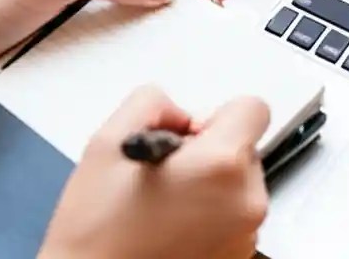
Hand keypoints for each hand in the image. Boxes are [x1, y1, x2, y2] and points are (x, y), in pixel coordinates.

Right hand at [40, 86, 270, 258]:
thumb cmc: (96, 234)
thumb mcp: (107, 143)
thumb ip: (152, 104)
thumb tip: (178, 113)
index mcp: (222, 165)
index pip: (253, 108)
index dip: (216, 117)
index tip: (189, 138)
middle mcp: (246, 201)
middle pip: (245, 149)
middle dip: (209, 154)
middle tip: (165, 176)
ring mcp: (247, 235)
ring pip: (239, 186)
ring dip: (211, 188)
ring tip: (163, 208)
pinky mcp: (238, 257)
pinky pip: (234, 219)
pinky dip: (210, 218)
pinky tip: (171, 230)